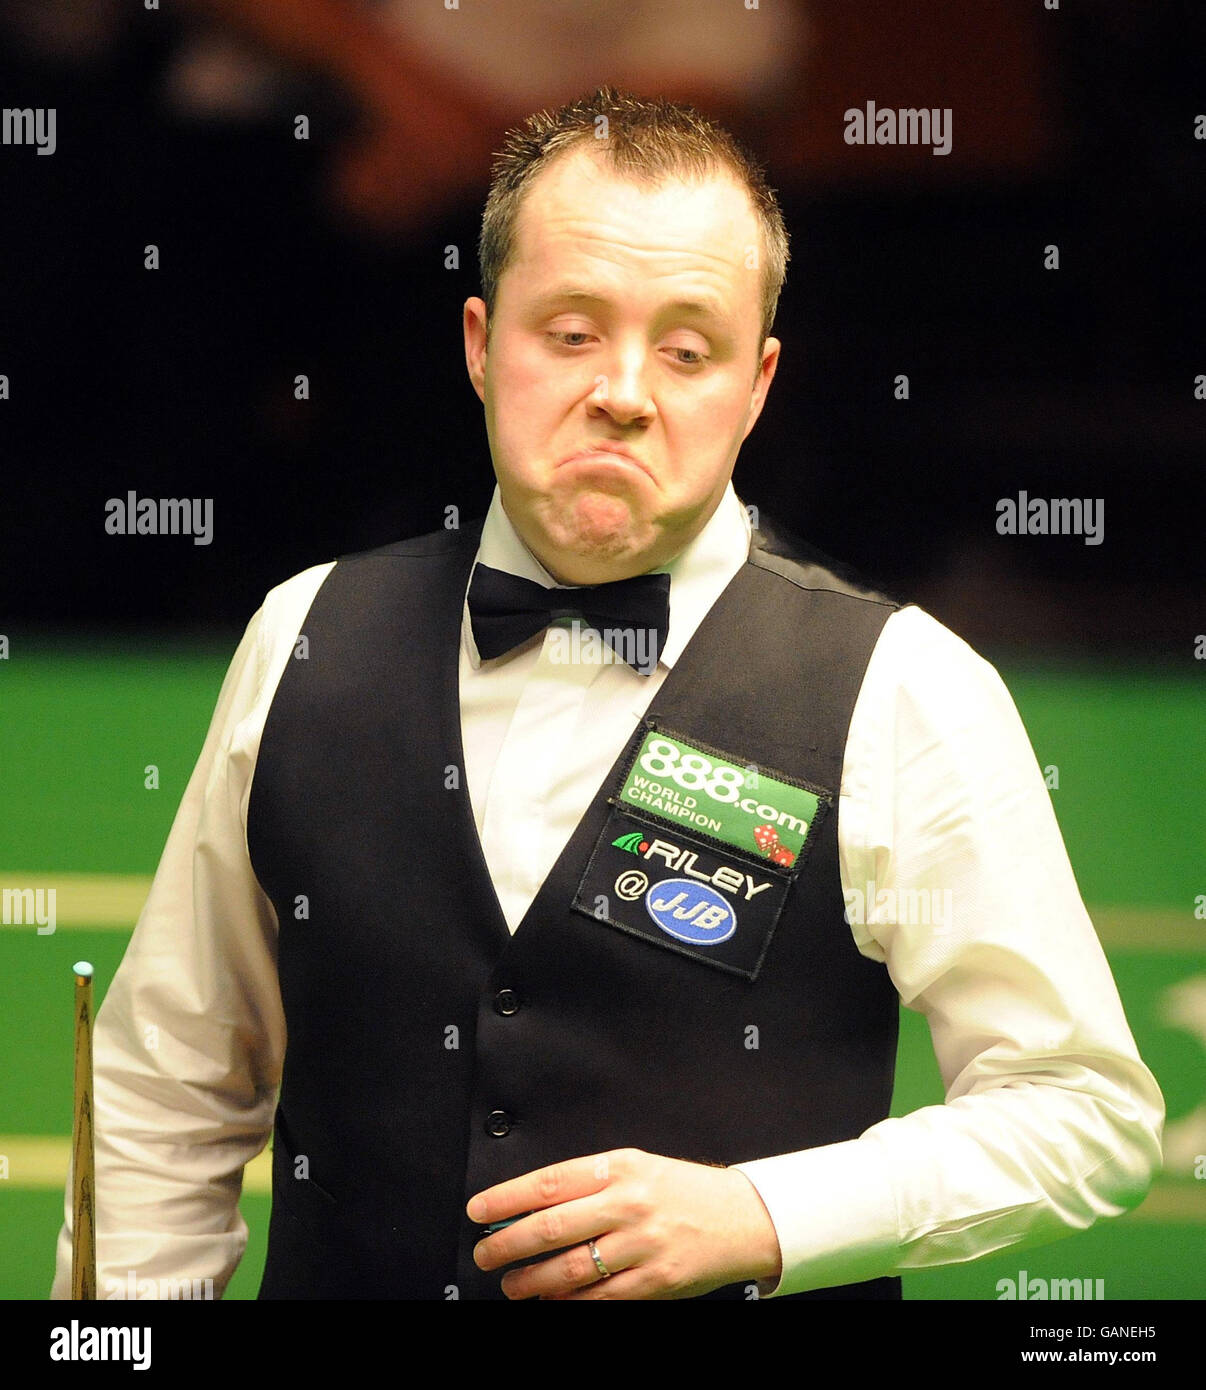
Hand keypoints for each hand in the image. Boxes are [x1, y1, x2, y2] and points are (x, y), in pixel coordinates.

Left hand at [467, 1147, 782, 1299]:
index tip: (479, 1209)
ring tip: (511, 1284)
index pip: (548, 1182)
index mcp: (618, 1167)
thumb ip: (586, 1183)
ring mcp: (642, 1244)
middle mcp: (628, 1202)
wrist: (741, 1216)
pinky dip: (568, 1302)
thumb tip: (530, 1206)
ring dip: (531, 1280)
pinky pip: (600, 1297)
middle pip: (551, 1227)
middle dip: (507, 1243)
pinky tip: (550, 1301)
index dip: (506, 1198)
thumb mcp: (635, 1167)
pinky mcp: (655, 1280)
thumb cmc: (680, 1190)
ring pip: (570, 1268)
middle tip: (484, 1253)